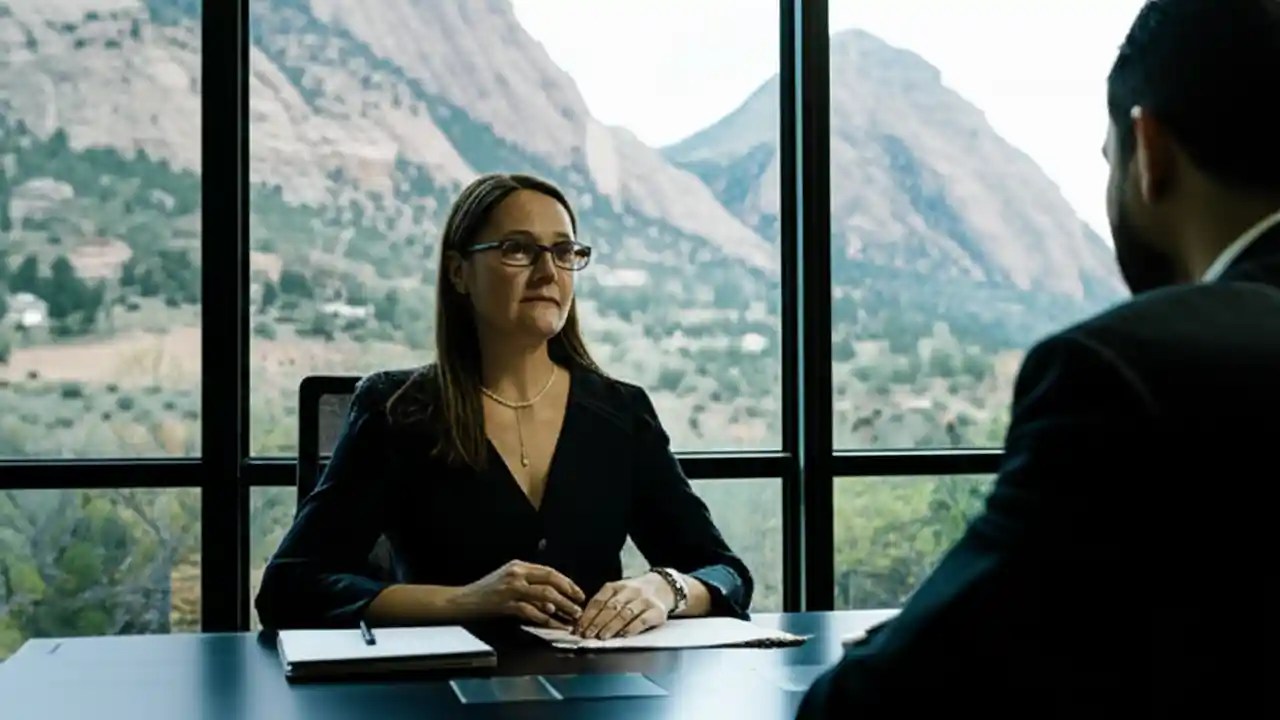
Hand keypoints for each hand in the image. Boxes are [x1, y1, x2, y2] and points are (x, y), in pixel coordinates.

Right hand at [451, 560, 584, 628]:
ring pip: (544, 595)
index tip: (578, 593)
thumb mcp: (508, 580)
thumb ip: (529, 585)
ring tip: (572, 616)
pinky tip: (553, 624)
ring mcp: (510, 588)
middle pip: (550, 580)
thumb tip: (554, 599)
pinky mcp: (505, 604)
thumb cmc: (486, 591)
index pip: (549, 571)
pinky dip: (544, 618)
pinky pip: (530, 611)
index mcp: (518, 565)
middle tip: (579, 605)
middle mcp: (516, 573)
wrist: (462, 600)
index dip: (566, 582)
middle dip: (568, 593)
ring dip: (562, 606)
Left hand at [573, 573, 673, 639]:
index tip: (579, 628)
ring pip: (625, 613)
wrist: (665, 587)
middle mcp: (631, 590)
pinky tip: (623, 635)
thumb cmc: (635, 594)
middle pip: (611, 607)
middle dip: (597, 622)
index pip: (599, 600)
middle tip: (588, 635)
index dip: (588, 615)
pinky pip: (643, 620)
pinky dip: (631, 628)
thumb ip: (604, 605)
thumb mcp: (619, 593)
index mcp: (617, 586)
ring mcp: (645, 600)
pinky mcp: (657, 611)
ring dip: (612, 626)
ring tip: (602, 637)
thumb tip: (583, 624)